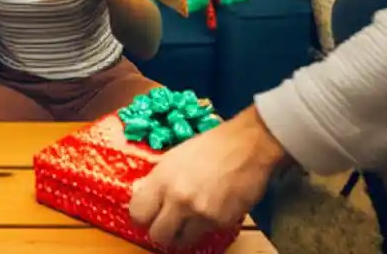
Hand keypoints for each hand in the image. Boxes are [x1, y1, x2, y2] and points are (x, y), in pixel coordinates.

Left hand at [129, 106, 286, 248]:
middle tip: (167, 224)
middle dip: (160, 231)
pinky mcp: (221, 222)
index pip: (138, 214)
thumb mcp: (174, 156)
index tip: (148, 214)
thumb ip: (156, 179)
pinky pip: (206, 234)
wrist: (248, 145)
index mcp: (163, 179)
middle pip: (157, 235)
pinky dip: (205, 226)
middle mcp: (179, 199)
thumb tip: (138, 193)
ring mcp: (201, 213)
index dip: (142, 216)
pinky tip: (211, 210)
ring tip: (189, 221)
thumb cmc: (210, 146)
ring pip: (181, 241)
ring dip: (182, 234)